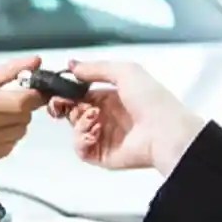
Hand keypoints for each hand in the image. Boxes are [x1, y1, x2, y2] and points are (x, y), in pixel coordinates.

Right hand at [0, 55, 46, 166]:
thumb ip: (7, 71)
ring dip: (17, 123)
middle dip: (25, 108)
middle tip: (14, 100)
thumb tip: (35, 61)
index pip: (20, 102)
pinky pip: (9, 147)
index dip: (35, 96)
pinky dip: (7, 137)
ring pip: (19, 133)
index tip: (36, 90)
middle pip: (23, 118)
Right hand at [47, 60, 204, 173]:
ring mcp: (104, 137)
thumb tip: (71, 65)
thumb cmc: (150, 99)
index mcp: (111, 97)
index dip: (66, 92)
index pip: (80, 94)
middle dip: (65, 107)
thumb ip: (95, 68)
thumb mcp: (124, 72)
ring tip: (93, 118)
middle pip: (73, 112)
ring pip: (75, 130)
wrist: (165, 131)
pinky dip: (81, 140)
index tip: (56, 90)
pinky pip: (82, 149)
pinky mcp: (103, 156)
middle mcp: (106, 117)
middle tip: (63, 105)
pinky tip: (94, 132)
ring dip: (78, 122)